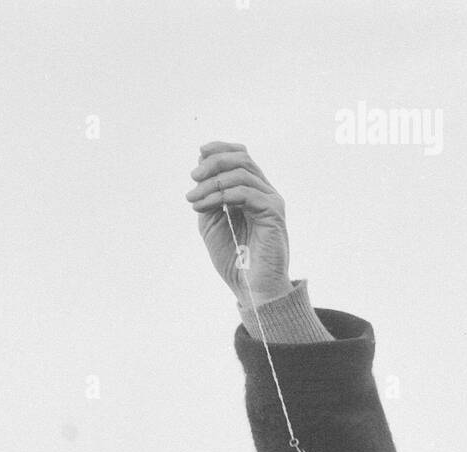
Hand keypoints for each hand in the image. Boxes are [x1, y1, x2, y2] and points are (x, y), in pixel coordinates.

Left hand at [186, 141, 291, 306]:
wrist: (252, 288)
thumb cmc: (234, 260)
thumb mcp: (212, 223)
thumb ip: (208, 198)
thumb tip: (200, 170)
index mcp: (251, 192)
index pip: (241, 157)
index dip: (221, 149)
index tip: (200, 153)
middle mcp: (264, 192)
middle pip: (242, 159)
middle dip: (214, 163)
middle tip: (193, 176)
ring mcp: (271, 200)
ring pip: (242, 173)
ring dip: (212, 183)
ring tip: (193, 199)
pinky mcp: (273, 212)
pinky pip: (245, 192)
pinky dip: (221, 195)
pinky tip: (204, 206)